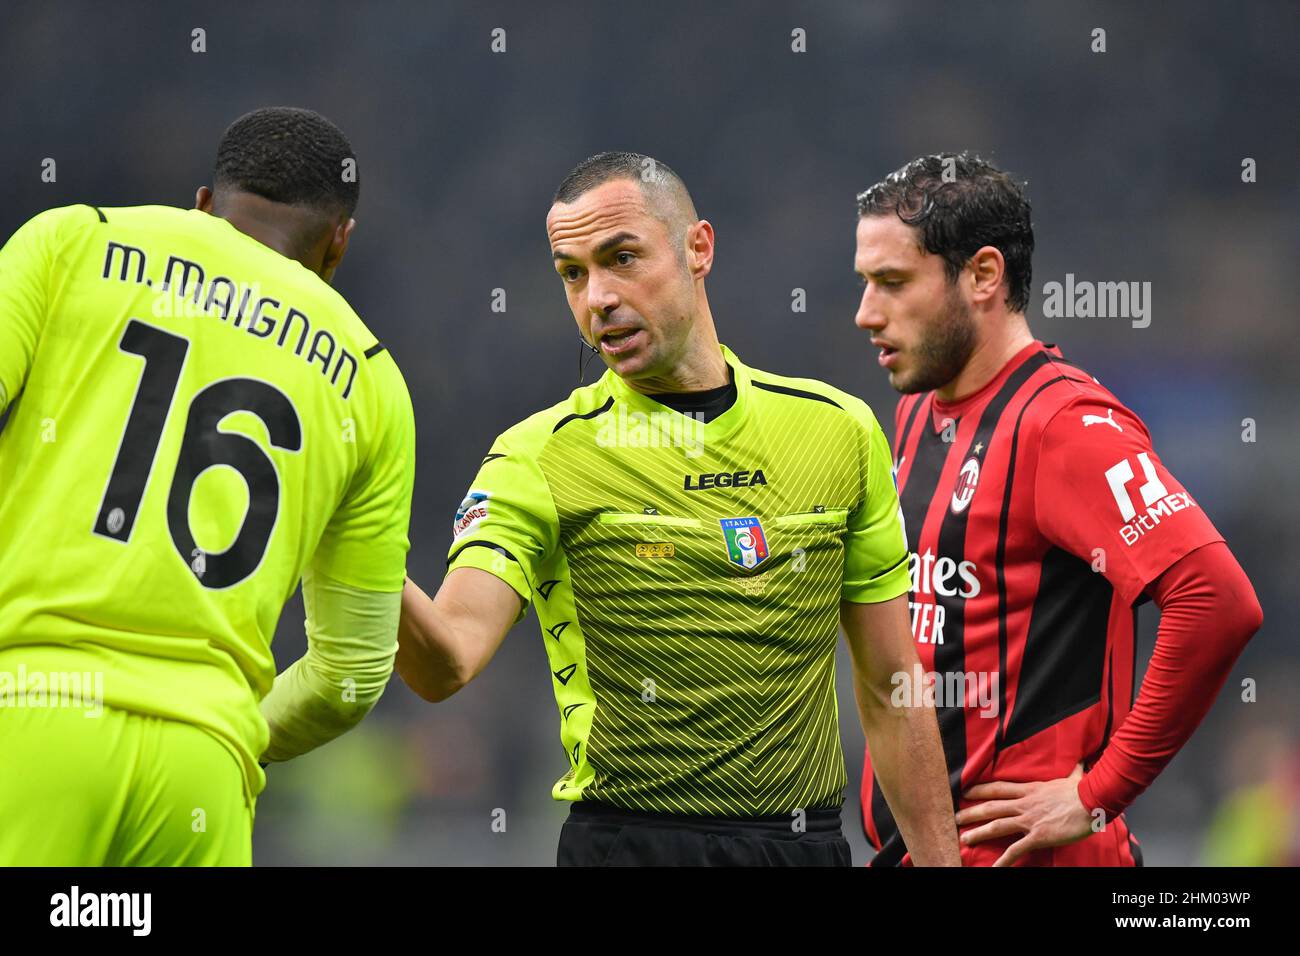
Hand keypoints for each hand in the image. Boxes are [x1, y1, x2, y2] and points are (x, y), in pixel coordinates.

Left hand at [954, 763, 1094, 866]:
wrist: (1092, 801)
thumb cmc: (1084, 790)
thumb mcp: (1073, 777)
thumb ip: (1073, 771)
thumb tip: (1082, 761)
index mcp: (1030, 790)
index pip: (999, 788)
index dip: (980, 790)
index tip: (965, 791)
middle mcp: (1024, 804)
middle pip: (991, 807)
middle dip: (971, 812)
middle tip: (955, 818)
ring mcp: (1029, 819)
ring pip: (997, 826)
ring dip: (979, 833)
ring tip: (964, 839)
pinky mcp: (1038, 835)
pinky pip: (1016, 849)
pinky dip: (1004, 860)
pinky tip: (994, 868)